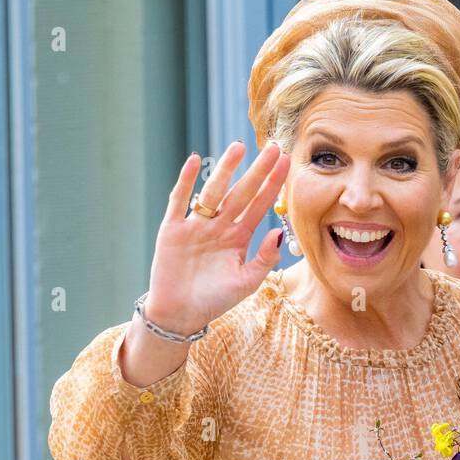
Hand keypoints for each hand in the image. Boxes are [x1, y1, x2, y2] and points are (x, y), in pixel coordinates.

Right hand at [144, 140, 290, 333]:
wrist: (180, 314)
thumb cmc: (214, 300)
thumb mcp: (246, 282)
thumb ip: (264, 259)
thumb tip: (279, 232)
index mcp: (238, 237)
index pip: (259, 204)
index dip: (272, 184)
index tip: (286, 161)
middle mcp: (219, 226)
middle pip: (241, 192)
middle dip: (256, 170)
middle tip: (272, 146)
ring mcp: (196, 225)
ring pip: (213, 191)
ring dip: (225, 169)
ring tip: (238, 147)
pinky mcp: (173, 228)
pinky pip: (180, 200)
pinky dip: (186, 181)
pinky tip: (194, 160)